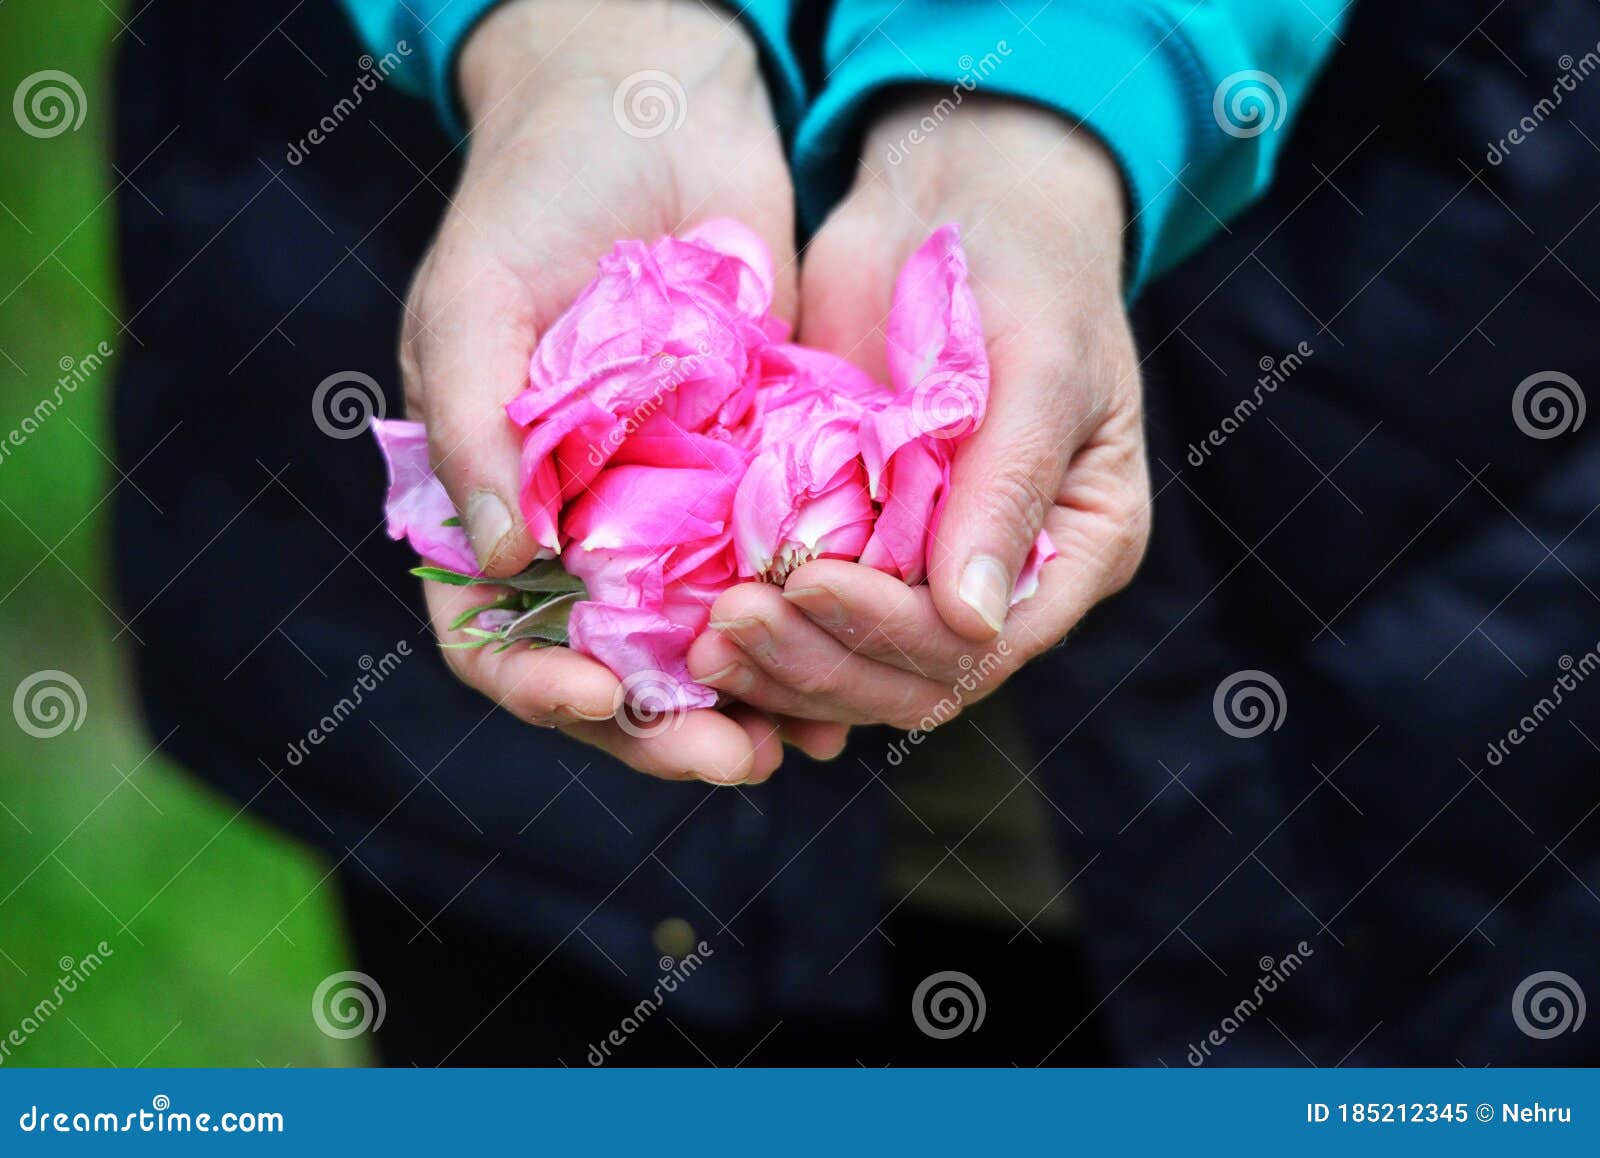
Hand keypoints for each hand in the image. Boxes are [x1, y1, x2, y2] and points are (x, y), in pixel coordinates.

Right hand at [404, 0, 843, 782]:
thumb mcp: (475, 302)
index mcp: (493, 497)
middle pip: (608, 663)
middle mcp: (582, 521)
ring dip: (745, 701)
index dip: (531, 683)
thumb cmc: (537, 195)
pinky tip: (846, 665)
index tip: (592, 702)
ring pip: (699, 640)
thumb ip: (471, 427)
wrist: (655, 107)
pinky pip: (774, 572)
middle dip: (660, 726)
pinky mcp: (755, 473)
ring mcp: (669, 504)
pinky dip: (805, 627)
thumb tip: (504, 560)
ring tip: (798, 738)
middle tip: (728, 757)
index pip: (491, 630)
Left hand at [688, 95, 1150, 728]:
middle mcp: (997, 580)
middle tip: (730, 626)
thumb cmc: (1026, 267)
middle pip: (909, 677)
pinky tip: (693, 628)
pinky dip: (759, 632)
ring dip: (777, 665)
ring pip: (851, 664)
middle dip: (820, 662)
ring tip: (704, 639)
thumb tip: (971, 622)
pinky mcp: (851, 536)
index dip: (893, 635)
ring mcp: (921, 566)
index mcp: (1073, 552)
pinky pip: (806, 614)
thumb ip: (1009, 487)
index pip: (980, 646)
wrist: (955, 197)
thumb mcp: (1040, 367)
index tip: (808, 583)